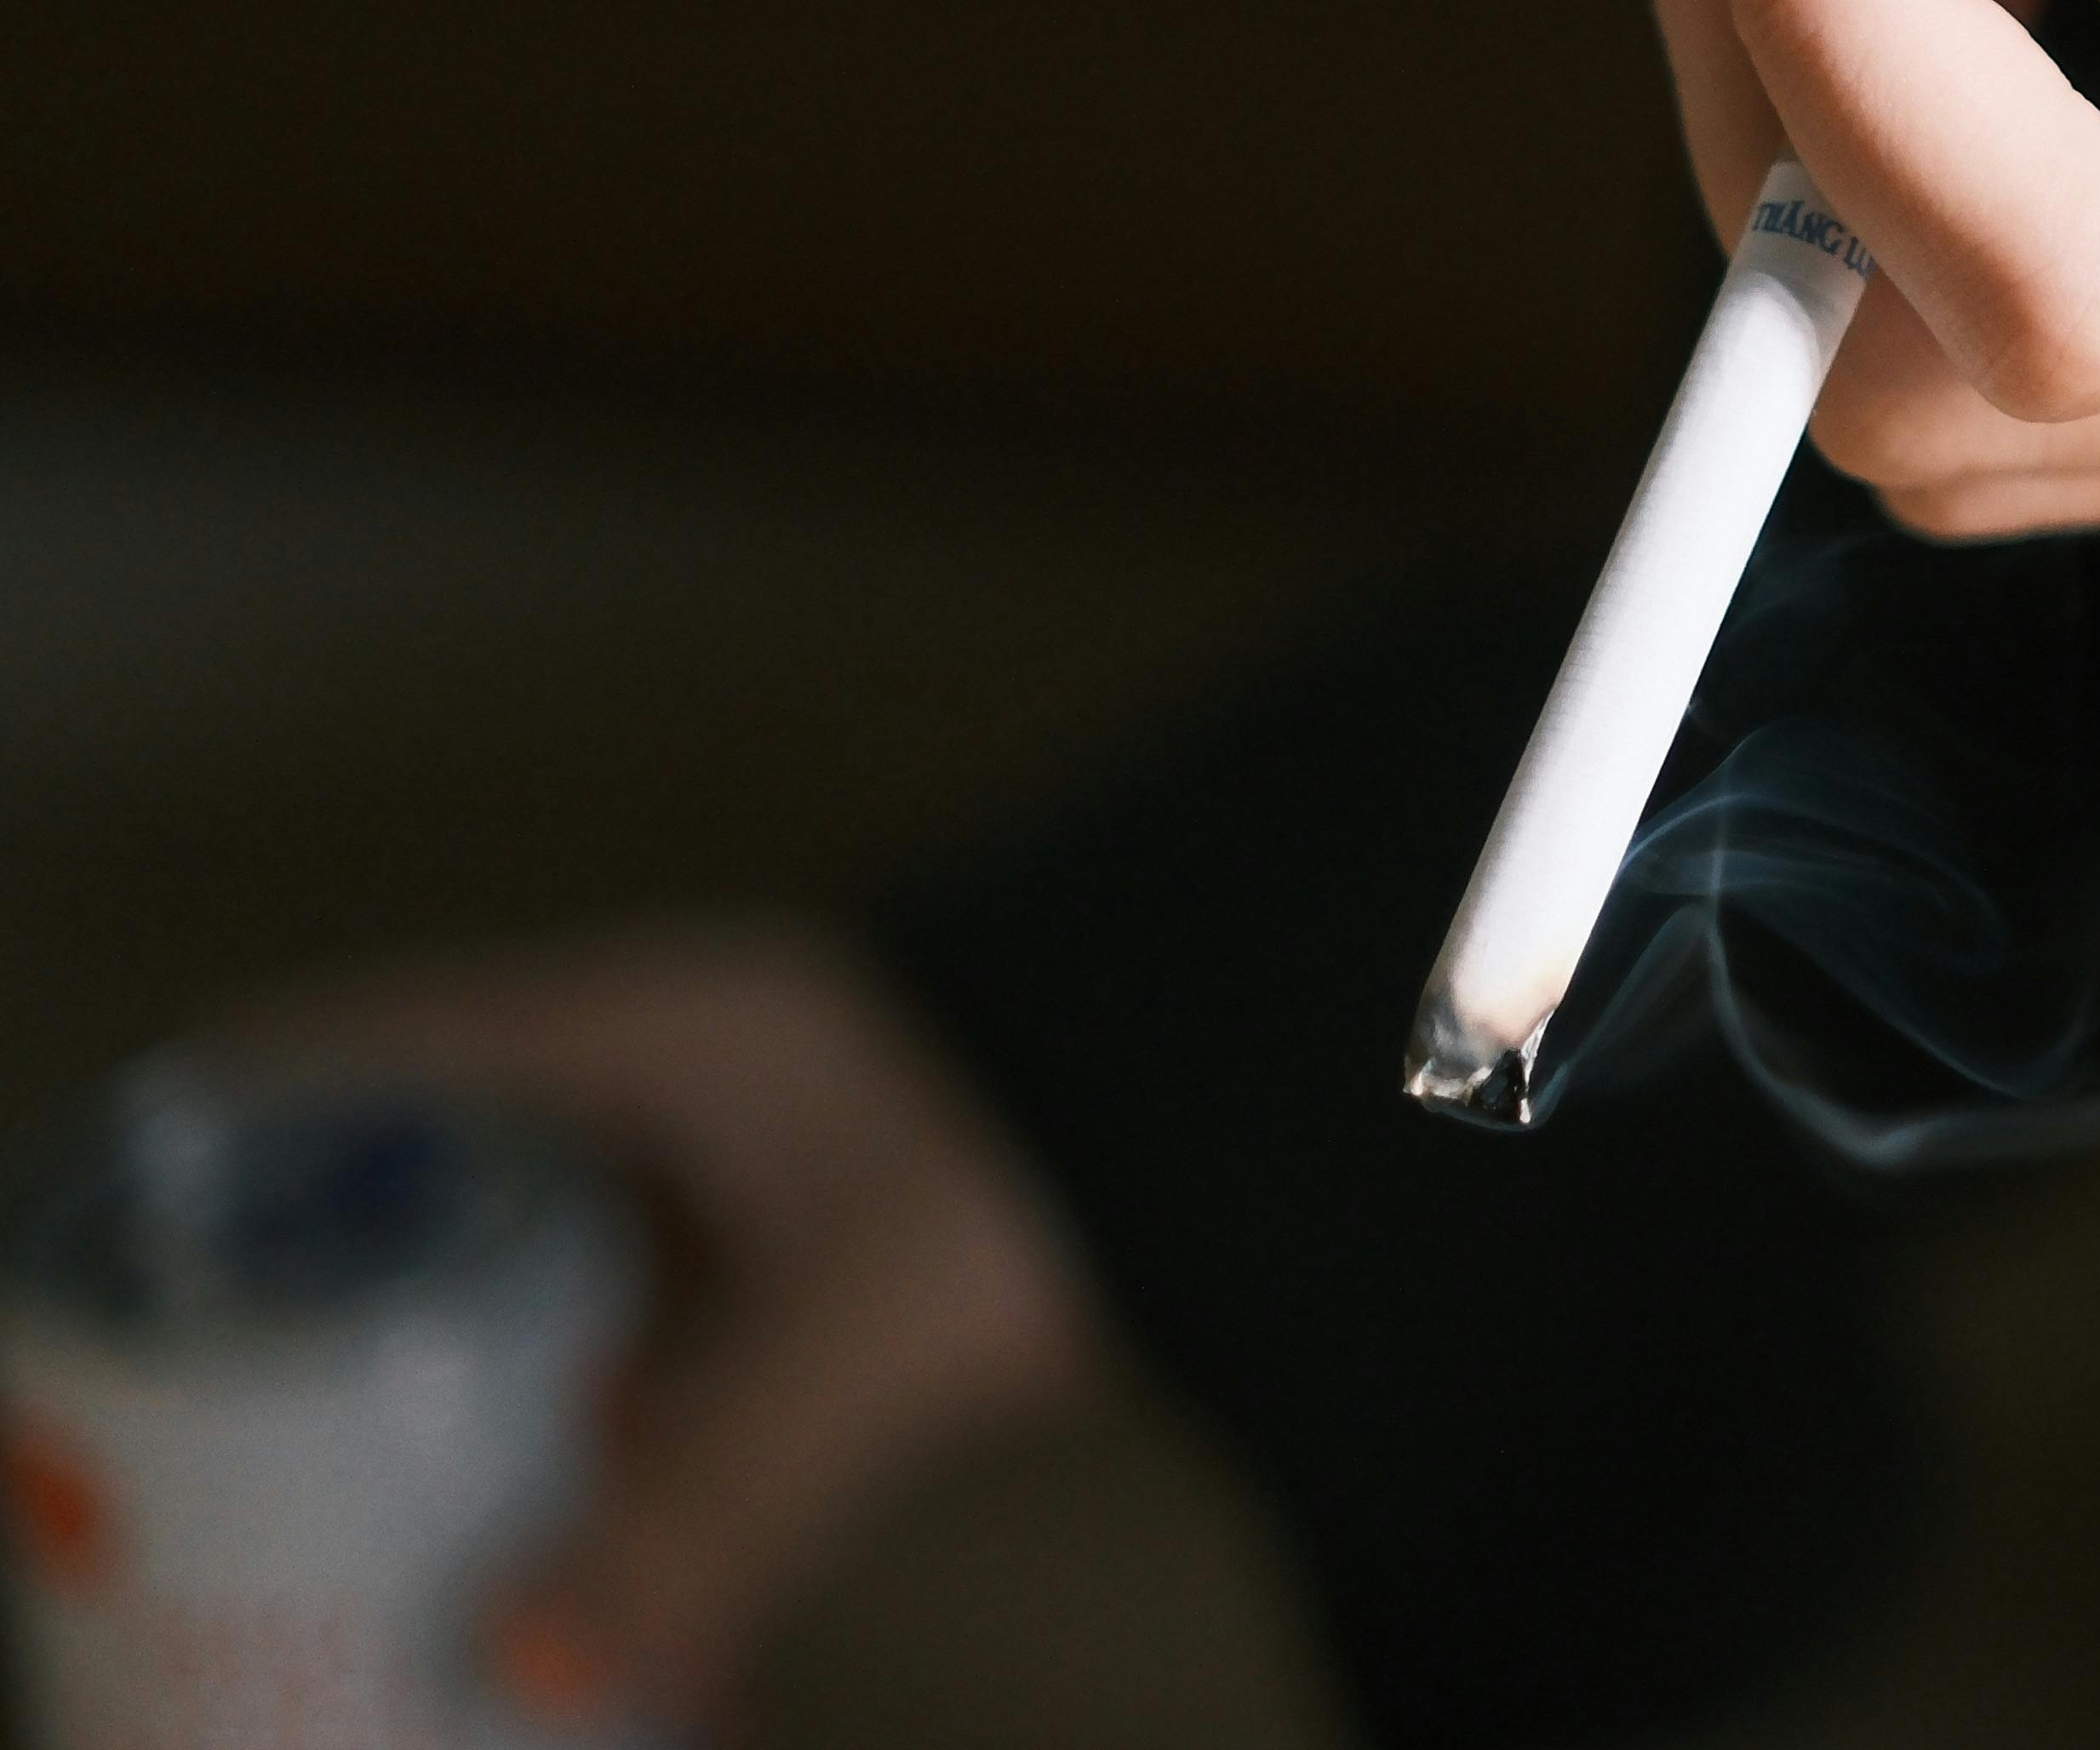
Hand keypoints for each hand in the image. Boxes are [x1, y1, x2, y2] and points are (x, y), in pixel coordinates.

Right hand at [219, 920, 1103, 1737]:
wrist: (1358, 1087)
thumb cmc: (1121, 1126)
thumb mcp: (892, 1315)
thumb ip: (727, 1489)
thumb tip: (552, 1660)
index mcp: (660, 1027)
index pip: (366, 1059)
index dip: (238, 1161)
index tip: (154, 1297)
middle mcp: (697, 1078)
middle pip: (450, 1195)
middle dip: (354, 1340)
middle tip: (248, 1485)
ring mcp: (776, 1165)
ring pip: (570, 1294)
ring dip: (501, 1421)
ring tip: (405, 1568)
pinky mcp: (854, 1255)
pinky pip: (691, 1364)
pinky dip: (640, 1469)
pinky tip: (623, 1602)